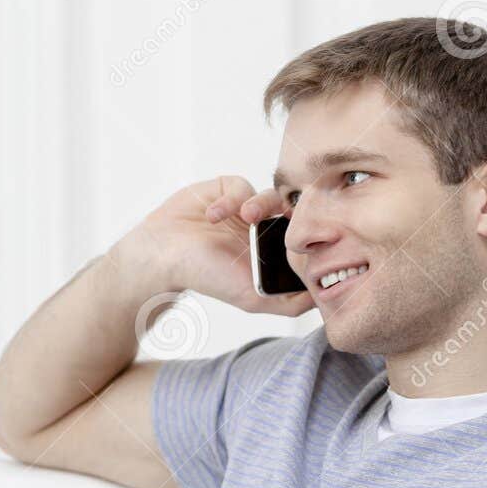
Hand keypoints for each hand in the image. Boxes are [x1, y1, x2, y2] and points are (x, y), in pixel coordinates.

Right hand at [111, 176, 314, 317]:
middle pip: (291, 212)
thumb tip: (323, 299)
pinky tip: (213, 215)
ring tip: (244, 216)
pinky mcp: (226, 189)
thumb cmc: (204, 277)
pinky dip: (230, 199)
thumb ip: (289, 302)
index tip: (305, 236)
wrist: (163, 255)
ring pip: (270, 196)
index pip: (302, 236)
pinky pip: (242, 185)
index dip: (307, 233)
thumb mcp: (252, 299)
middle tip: (281, 222)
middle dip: (287, 215)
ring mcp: (244, 207)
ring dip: (259, 204)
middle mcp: (261, 228)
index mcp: (270, 251)